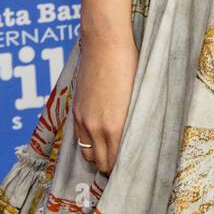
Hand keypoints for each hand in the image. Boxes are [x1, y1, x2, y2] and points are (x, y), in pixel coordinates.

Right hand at [72, 30, 138, 175]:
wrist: (105, 43)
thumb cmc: (129, 65)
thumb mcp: (138, 96)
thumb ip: (133, 121)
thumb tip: (135, 138)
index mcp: (115, 126)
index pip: (115, 162)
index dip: (121, 169)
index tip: (129, 171)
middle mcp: (96, 127)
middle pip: (99, 162)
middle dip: (109, 167)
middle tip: (120, 166)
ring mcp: (83, 119)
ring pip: (86, 152)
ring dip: (97, 156)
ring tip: (108, 154)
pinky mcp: (76, 109)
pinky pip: (78, 137)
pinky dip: (87, 142)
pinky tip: (97, 138)